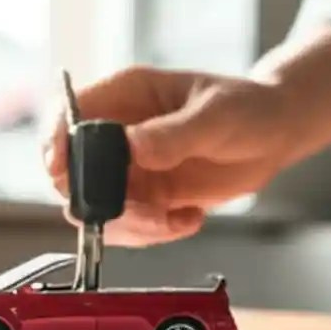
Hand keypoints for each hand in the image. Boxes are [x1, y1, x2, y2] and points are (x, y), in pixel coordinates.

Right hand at [41, 67, 292, 246]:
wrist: (275, 135)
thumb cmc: (248, 107)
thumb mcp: (216, 115)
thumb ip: (174, 133)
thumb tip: (132, 147)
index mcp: (126, 95)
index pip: (70, 115)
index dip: (55, 142)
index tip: (60, 170)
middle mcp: (118, 132)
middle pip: (72, 172)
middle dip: (98, 201)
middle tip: (144, 212)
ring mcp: (130, 168)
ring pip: (97, 208)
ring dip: (130, 225)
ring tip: (173, 220)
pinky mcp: (147, 197)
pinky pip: (129, 226)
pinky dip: (154, 234)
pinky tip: (189, 219)